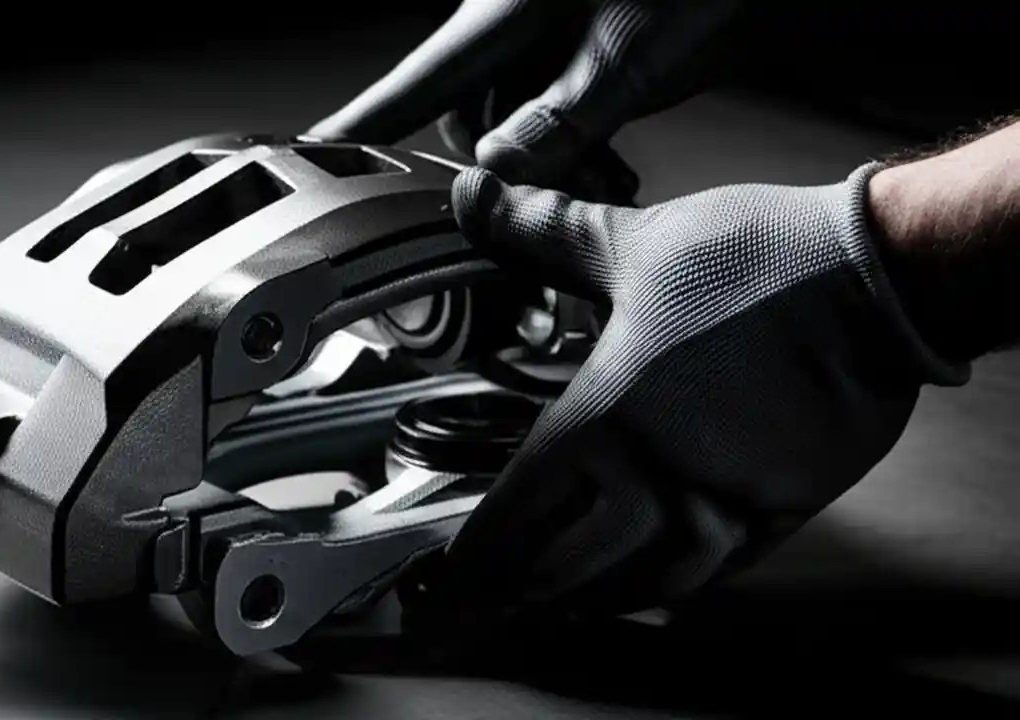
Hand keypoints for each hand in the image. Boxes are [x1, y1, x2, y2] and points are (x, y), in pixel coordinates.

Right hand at [309, 0, 747, 201]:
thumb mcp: (628, 60)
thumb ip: (557, 124)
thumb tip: (494, 176)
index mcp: (502, 14)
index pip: (412, 83)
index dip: (358, 127)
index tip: (308, 159)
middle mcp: (517, 24)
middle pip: (472, 117)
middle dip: (507, 170)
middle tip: (552, 205)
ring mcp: (554, 34)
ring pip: (520, 121)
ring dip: (552, 165)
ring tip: (605, 186)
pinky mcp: (588, 47)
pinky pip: (558, 110)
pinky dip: (578, 146)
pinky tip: (614, 168)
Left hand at [433, 164, 968, 615]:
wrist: (884, 278)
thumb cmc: (760, 260)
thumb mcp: (634, 242)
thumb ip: (541, 232)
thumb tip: (471, 194)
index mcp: (610, 417)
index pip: (521, 509)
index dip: (478, 553)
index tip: (450, 577)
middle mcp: (663, 475)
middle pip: (569, 567)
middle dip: (516, 592)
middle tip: (484, 607)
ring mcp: (727, 501)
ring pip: (642, 584)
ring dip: (588, 601)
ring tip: (555, 608)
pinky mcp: (784, 508)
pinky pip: (715, 571)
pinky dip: (669, 587)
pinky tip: (651, 588)